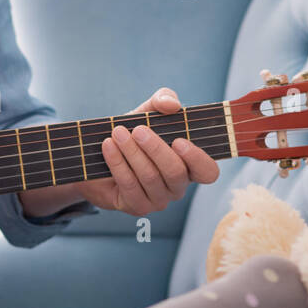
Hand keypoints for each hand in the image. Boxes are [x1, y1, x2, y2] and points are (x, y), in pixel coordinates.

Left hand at [80, 87, 220, 216]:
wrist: (100, 155)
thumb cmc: (134, 133)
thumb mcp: (148, 112)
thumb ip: (163, 101)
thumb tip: (172, 105)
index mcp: (189, 165)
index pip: (208, 171)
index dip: (197, 159)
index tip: (179, 140)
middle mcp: (178, 186)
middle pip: (175, 173)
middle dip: (156, 149)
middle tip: (138, 130)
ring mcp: (159, 200)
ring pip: (150, 177)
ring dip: (132, 152)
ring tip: (117, 132)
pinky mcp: (137, 207)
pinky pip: (130, 185)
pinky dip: (118, 163)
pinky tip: (108, 146)